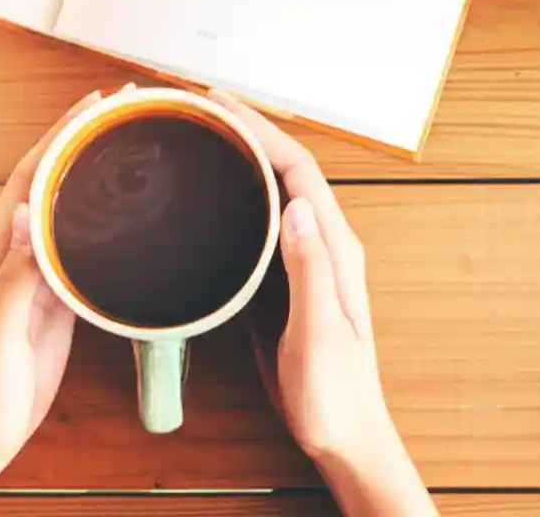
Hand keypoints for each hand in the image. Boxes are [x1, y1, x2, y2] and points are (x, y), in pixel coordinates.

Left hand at [0, 88, 120, 516]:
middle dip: (79, 140)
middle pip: (48, 182)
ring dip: (91, 174)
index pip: (29, 180)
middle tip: (120, 110)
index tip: (93, 105)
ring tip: (126, 144)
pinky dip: (98, 221)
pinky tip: (120, 210)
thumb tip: (27, 216)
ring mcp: (32, 276)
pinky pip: (75, 248)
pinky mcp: (51, 300)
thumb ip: (12, 279)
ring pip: (64, 210)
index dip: (59, 136)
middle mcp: (10, 256)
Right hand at [211, 91, 436, 516]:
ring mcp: (300, 263)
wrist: (344, 437)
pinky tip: (205, 198)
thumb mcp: (321, 333)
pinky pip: (255, 229)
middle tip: (195, 108)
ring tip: (194, 136)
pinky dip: (231, 201)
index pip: (297, 169)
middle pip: (281, 170)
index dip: (260, 129)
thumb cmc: (337, 394)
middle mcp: (320, 245)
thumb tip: (293, 206)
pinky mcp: (281, 285)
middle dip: (244, 131)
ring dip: (236, 160)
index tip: (219, 103)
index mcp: (335, 248)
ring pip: (267, 195)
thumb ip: (311, 271)